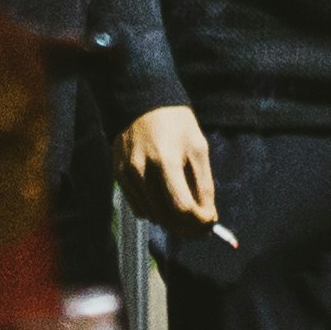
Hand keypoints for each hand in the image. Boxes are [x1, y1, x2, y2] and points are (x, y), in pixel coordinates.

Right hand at [119, 99, 221, 223]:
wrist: (141, 102)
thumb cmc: (176, 124)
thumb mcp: (198, 147)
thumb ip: (203, 183)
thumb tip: (208, 215)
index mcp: (166, 160)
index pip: (182, 206)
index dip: (199, 221)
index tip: (211, 222)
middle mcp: (142, 170)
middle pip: (166, 216)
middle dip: (188, 227)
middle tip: (203, 227)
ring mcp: (127, 175)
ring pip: (153, 216)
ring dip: (173, 222)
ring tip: (189, 215)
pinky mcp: (119, 176)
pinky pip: (140, 208)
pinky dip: (156, 212)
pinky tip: (167, 201)